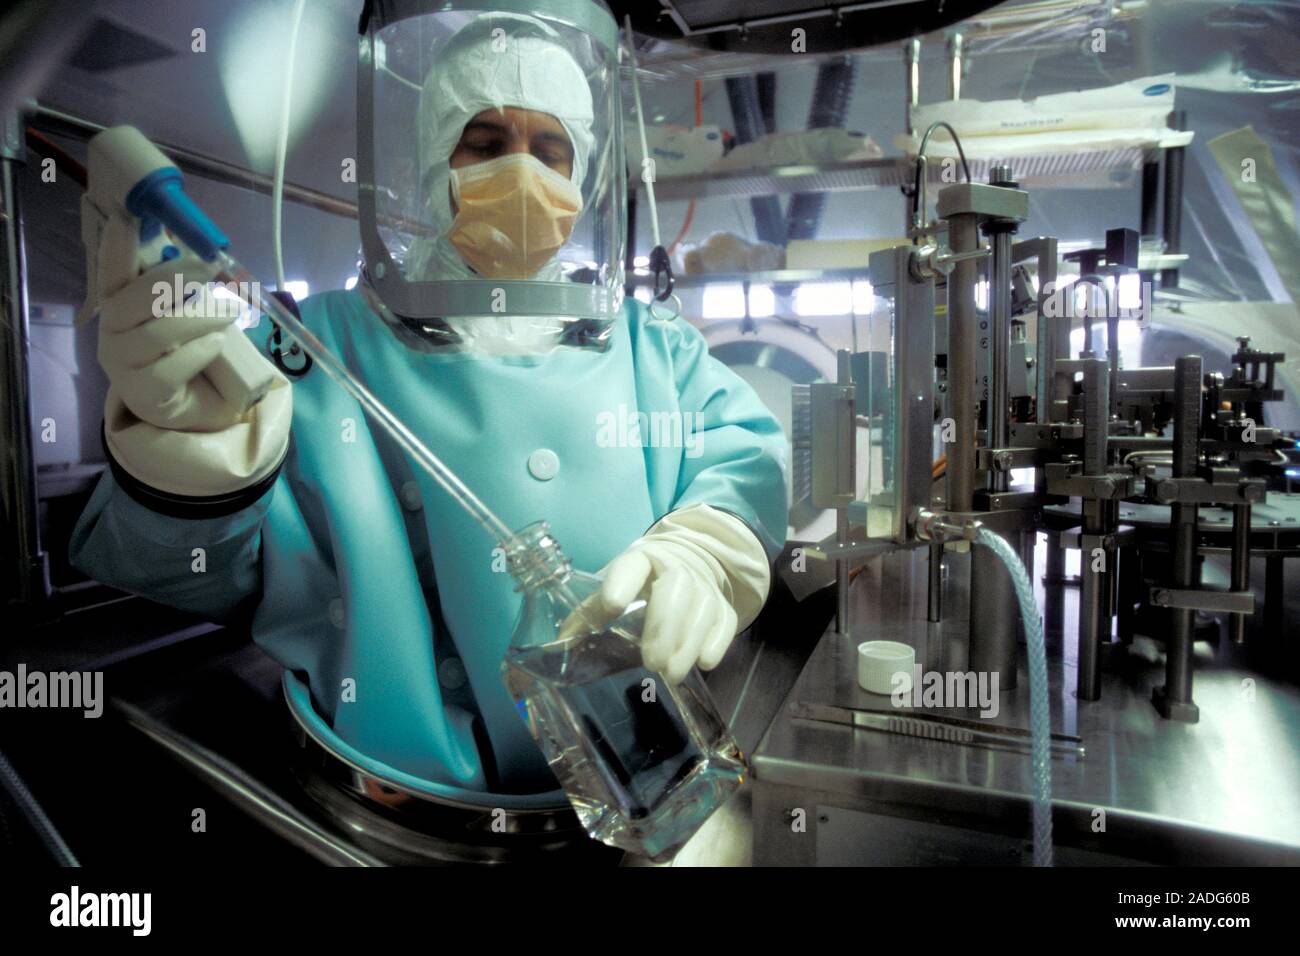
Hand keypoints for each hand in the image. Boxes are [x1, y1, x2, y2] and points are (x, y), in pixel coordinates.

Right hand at [90, 214, 290, 496]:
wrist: (199, 409)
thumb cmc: (191, 352)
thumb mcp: (188, 313)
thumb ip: (184, 288)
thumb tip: (203, 253)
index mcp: (120, 306)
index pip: (112, 272)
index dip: (118, 245)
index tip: (128, 215)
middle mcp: (112, 332)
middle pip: (132, 299)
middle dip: (175, 278)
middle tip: (213, 268)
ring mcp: (123, 366)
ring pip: (155, 335)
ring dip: (199, 318)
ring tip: (232, 311)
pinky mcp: (145, 394)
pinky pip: (168, 370)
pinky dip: (197, 352)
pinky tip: (217, 343)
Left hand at [559, 504, 770, 683]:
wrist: (687, 561)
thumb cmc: (639, 584)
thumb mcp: (613, 589)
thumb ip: (589, 615)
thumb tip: (556, 648)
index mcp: (641, 559)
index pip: (632, 565)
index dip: (622, 583)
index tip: (612, 606)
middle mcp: (676, 566)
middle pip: (677, 587)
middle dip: (664, 626)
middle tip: (652, 663)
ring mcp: (704, 584)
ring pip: (704, 607)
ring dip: (687, 644)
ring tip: (670, 674)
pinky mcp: (723, 604)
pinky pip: (726, 621)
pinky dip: (717, 642)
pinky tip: (704, 663)